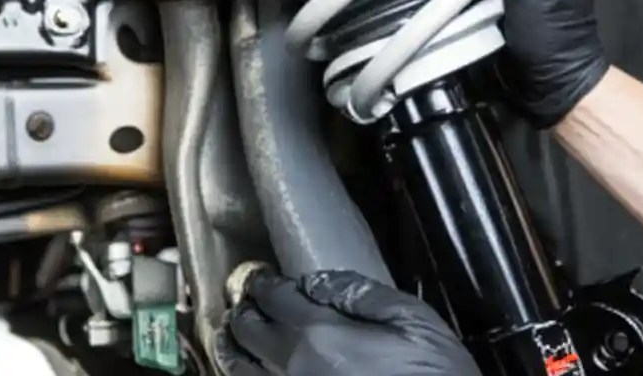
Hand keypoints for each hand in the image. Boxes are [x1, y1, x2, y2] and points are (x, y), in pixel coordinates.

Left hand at [215, 270, 480, 375]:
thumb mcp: (414, 323)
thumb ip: (362, 294)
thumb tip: (318, 281)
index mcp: (322, 336)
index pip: (275, 298)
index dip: (263, 282)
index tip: (260, 276)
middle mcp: (293, 369)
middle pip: (248, 332)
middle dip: (243, 310)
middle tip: (245, 301)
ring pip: (238, 371)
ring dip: (230, 346)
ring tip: (229, 334)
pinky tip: (245, 372)